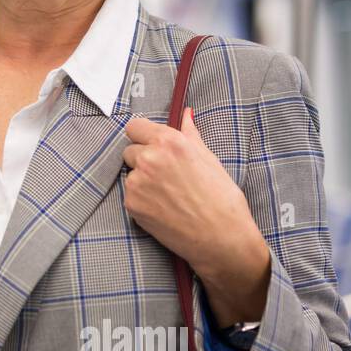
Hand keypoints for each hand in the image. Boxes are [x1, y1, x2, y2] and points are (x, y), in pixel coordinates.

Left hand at [122, 108, 270, 325]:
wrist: (221, 237)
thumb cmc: (221, 198)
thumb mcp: (208, 159)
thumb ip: (190, 134)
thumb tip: (186, 114)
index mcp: (169, 142)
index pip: (135, 126)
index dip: (143, 136)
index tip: (151, 145)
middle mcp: (149, 158)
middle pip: (130, 150)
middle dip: (143, 160)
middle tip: (166, 177)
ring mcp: (137, 182)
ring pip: (129, 174)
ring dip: (142, 181)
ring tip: (168, 195)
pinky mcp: (131, 204)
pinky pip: (130, 195)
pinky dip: (141, 201)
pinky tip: (163, 208)